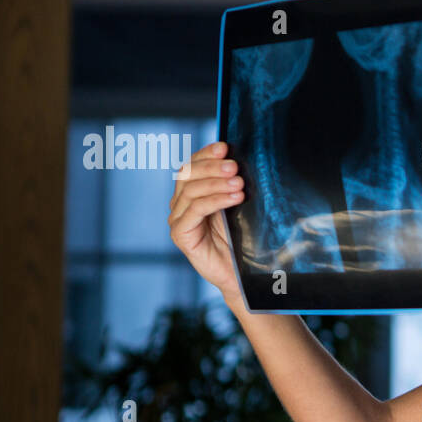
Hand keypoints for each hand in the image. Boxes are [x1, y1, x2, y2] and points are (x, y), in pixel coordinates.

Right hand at [169, 141, 244, 301]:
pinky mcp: (180, 234)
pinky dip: (216, 200)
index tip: (225, 146)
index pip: (192, 166)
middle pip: (188, 175)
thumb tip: (240, 159)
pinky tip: (234, 197)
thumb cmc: (242, 240)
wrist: (241, 274)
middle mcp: (180, 204)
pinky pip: (196, 210)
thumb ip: (232, 185)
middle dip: (212, 167)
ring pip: (192, 191)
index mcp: (192, 193)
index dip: (206, 154)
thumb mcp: (238, 207)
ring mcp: (178, 219)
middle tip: (234, 166)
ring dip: (217, 183)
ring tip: (240, 183)